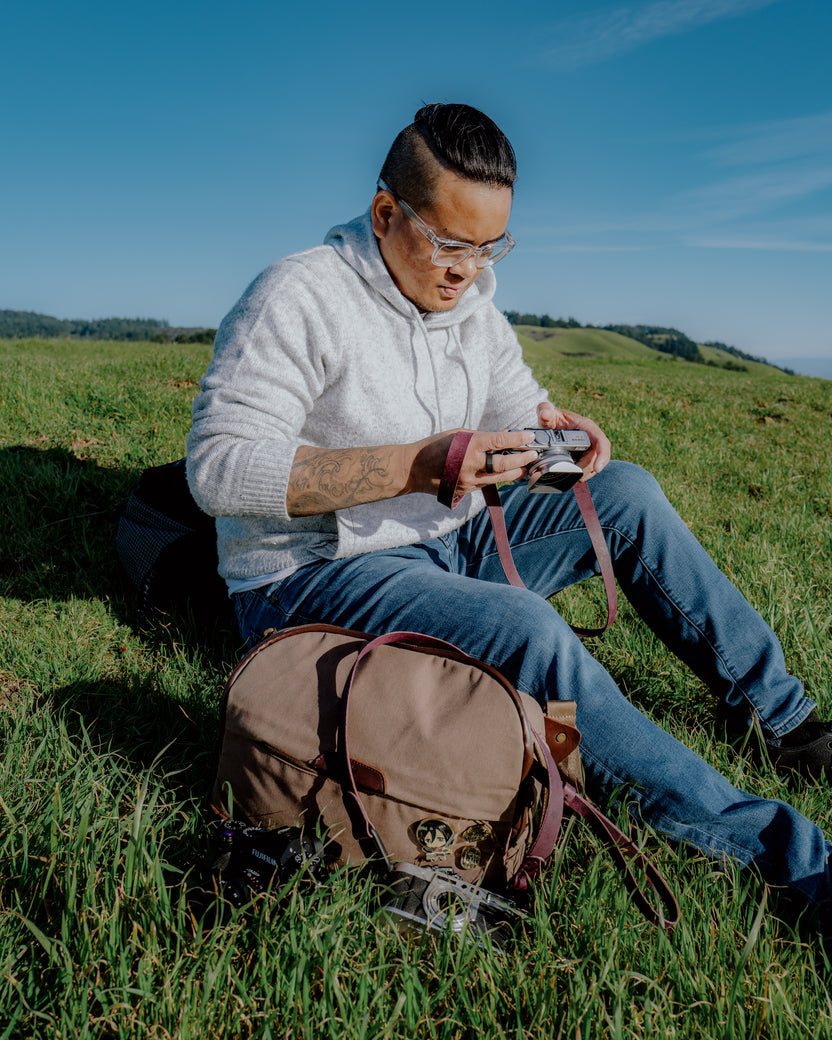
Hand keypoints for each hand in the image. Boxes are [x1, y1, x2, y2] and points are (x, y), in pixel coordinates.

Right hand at [406, 428, 538, 498]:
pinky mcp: (466, 490)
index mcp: (469, 445)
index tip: (531, 436)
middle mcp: (471, 464)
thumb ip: (481, 437)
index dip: (518, 438)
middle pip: (505, 465)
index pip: (500, 441)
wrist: (414, 469)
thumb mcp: (458, 434)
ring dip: (516, 472)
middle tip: (534, 454)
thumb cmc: (436, 446)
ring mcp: (469, 480)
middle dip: (523, 459)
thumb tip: (502, 439)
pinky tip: (508, 473)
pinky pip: (487, 484)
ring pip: (500, 478)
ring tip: (527, 466)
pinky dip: (499, 478)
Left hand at [535, 401, 610, 480]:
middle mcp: (590, 436)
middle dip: (590, 468)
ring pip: (594, 462)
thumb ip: (544, 410)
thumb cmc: (550, 416)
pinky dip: (584, 473)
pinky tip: (576, 478)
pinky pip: (589, 465)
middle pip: (598, 455)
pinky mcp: (584, 453)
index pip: (600, 440)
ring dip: (588, 472)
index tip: (597, 468)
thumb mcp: (546, 412)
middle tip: (579, 477)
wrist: (549, 421)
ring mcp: (588, 446)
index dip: (602, 454)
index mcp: (585, 426)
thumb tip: (545, 413)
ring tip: (577, 479)